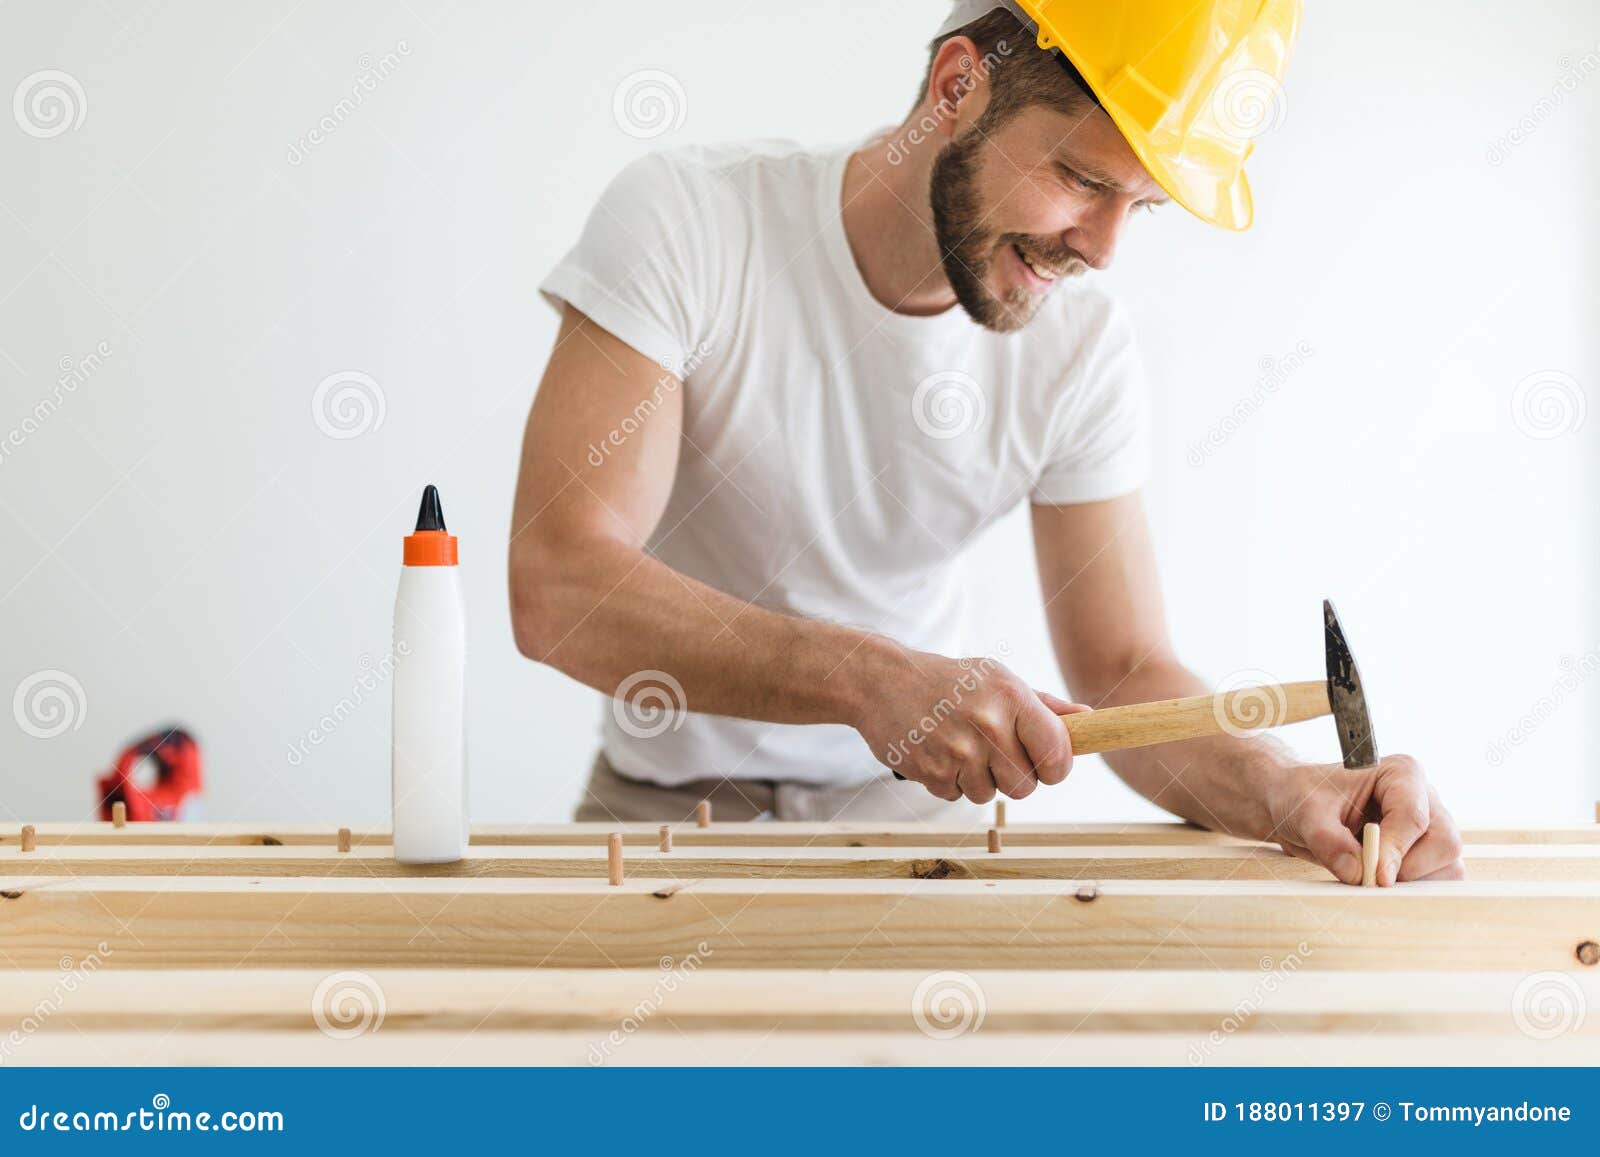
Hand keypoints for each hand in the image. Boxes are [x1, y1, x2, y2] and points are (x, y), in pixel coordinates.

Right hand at [851, 644, 1090, 802]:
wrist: (881, 681)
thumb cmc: (949, 681)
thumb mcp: (998, 680)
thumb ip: (1043, 706)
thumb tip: (1088, 721)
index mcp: (1011, 698)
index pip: (1058, 754)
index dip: (1056, 767)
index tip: (1047, 764)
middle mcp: (987, 725)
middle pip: (1026, 786)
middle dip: (1015, 776)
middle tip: (994, 752)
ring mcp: (958, 751)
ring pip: (991, 794)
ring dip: (979, 779)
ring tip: (960, 747)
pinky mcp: (931, 772)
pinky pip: (958, 796)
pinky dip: (951, 781)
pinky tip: (939, 752)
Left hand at [1264, 753, 1464, 884]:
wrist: (1300, 805)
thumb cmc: (1306, 797)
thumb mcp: (1307, 813)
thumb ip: (1329, 841)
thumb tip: (1358, 873)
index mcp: (1401, 774)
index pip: (1413, 817)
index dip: (1395, 850)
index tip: (1375, 876)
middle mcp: (1425, 798)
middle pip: (1443, 843)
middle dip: (1407, 868)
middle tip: (1367, 876)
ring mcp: (1432, 827)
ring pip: (1448, 866)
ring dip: (1412, 882)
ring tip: (1369, 875)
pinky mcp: (1429, 853)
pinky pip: (1441, 879)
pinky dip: (1415, 890)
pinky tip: (1381, 881)